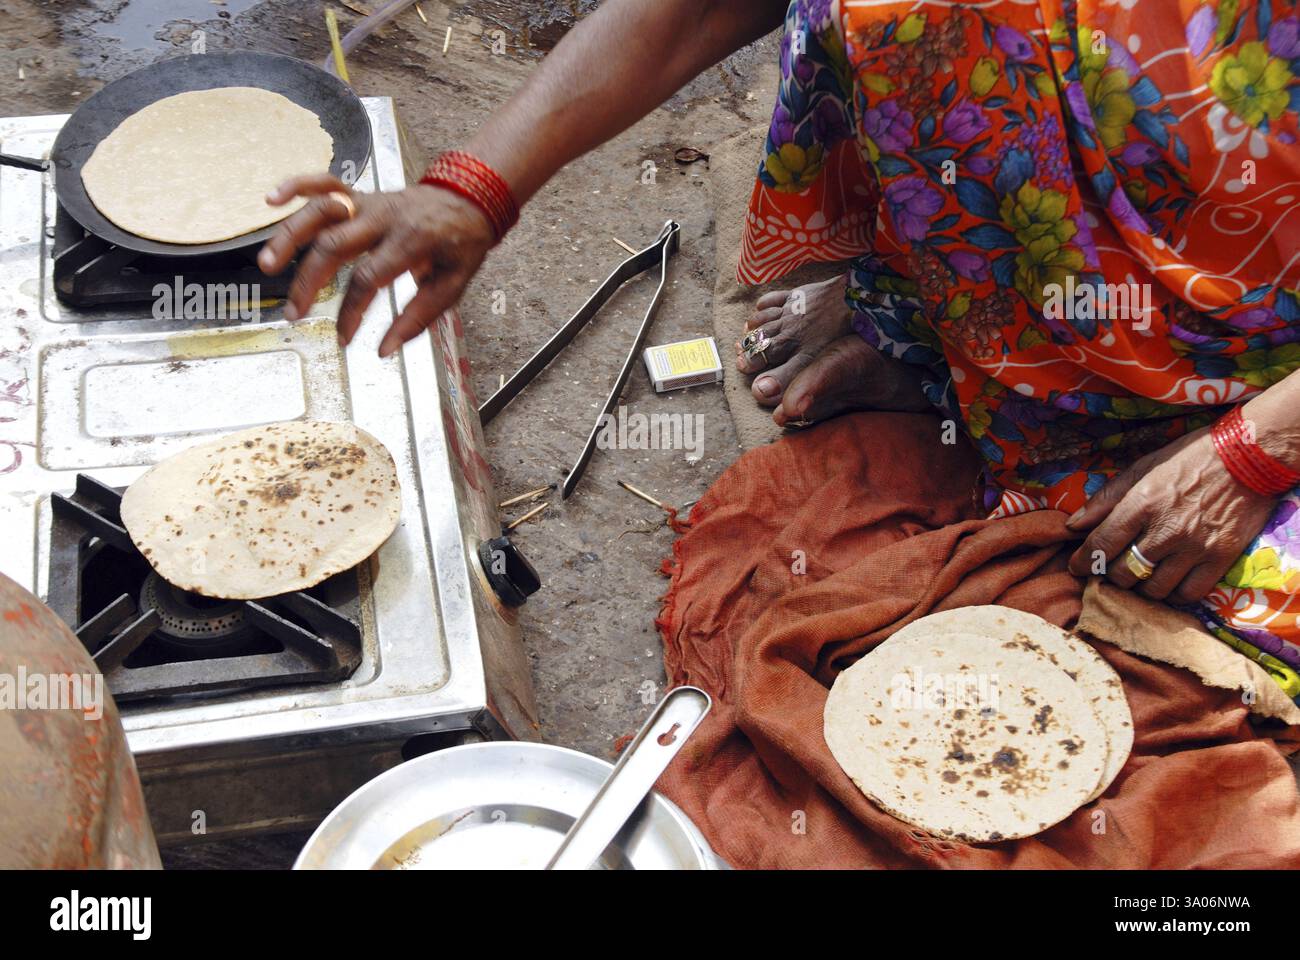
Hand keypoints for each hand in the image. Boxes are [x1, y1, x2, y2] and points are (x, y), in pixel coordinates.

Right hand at [257, 174, 495, 356]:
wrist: (471, 198)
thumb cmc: (460, 245)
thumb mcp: (453, 285)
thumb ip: (419, 317)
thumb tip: (384, 350)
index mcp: (410, 241)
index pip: (368, 279)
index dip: (351, 311)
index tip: (343, 338)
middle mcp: (383, 218)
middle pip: (333, 245)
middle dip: (308, 281)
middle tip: (293, 313)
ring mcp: (368, 202)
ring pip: (320, 210)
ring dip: (289, 235)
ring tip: (267, 264)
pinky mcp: (360, 194)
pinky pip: (325, 182)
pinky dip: (297, 185)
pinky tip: (272, 201)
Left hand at [1065, 425, 1277, 602]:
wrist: (1249, 457)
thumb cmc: (1191, 458)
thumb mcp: (1143, 468)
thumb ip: (1106, 499)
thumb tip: (1074, 525)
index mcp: (1142, 504)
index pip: (1101, 545)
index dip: (1083, 562)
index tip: (1077, 568)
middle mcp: (1166, 529)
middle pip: (1123, 573)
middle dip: (1109, 575)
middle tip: (1110, 570)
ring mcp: (1195, 547)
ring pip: (1153, 589)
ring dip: (1140, 587)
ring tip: (1138, 577)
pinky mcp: (1220, 558)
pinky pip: (1188, 593)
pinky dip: (1173, 594)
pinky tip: (1167, 583)